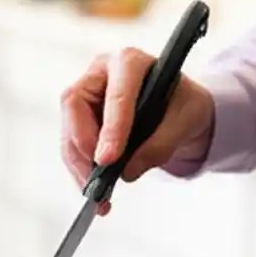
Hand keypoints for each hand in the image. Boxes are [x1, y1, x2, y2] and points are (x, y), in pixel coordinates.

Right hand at [60, 48, 214, 214]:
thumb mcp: (186, 120)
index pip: (115, 95)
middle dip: (83, 146)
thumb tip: (127, 172)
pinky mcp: (78, 120)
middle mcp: (99, 74)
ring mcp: (85, 96)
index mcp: (129, 61)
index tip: (107, 160)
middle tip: (96, 178)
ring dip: (79, 165)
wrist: (178, 111)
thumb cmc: (183, 105)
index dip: (110, 129)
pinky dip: (80, 171)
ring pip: (68, 131)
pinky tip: (93, 190)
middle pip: (75, 106)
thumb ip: (160, 144)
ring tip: (95, 194)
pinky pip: (71, 147)